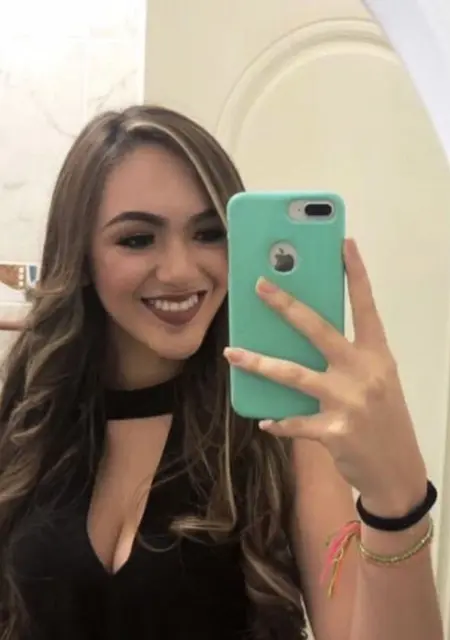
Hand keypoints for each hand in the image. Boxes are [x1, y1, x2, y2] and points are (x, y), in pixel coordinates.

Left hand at [224, 239, 427, 516]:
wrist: (397, 471)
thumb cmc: (383, 419)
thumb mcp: (376, 381)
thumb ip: (346, 359)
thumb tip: (302, 338)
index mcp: (377, 356)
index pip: (366, 307)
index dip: (356, 274)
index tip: (343, 244)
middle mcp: (364, 373)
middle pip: (319, 330)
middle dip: (286, 306)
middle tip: (260, 285)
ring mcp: (348, 402)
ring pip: (294, 374)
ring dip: (259, 363)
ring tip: (232, 353)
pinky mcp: (333, 432)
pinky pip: (294, 422)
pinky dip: (278, 421)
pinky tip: (265, 420)